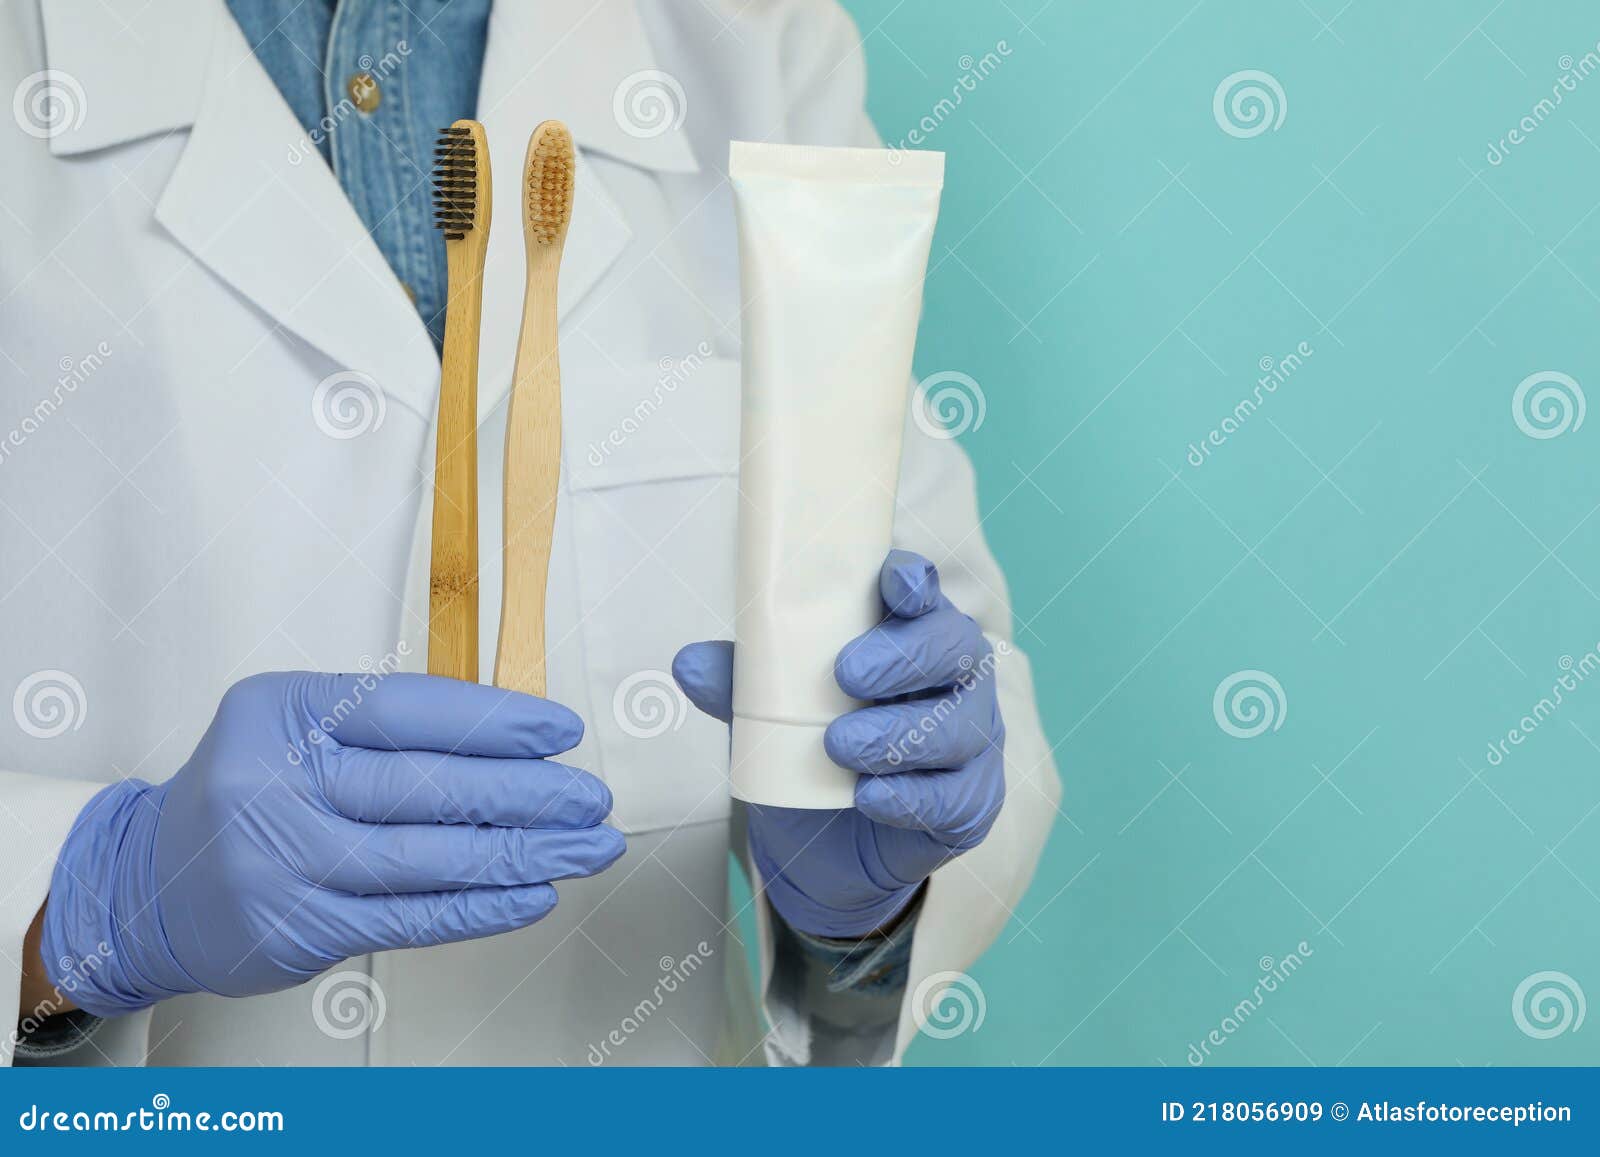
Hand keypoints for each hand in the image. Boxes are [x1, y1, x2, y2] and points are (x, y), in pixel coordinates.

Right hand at [42, 671, 622, 1015]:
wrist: (152, 887)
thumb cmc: (252, 792)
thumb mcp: (298, 728)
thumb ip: (391, 727)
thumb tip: (519, 738)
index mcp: (281, 712)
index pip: (407, 709)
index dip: (495, 720)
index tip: (562, 730)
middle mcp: (274, 784)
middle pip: (426, 786)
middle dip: (526, 794)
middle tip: (591, 799)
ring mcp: (282, 864)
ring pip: (428, 859)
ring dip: (522, 855)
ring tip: (586, 849)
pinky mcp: (297, 930)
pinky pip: (411, 918)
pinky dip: (482, 908)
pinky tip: (534, 895)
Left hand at [673, 550, 1004, 938]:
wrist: (826, 852)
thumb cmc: (810, 755)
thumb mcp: (768, 715)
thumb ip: (740, 685)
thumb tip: (687, 662)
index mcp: (910, 636)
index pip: (925, 595)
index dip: (917, 583)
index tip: (896, 584)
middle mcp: (954, 680)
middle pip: (955, 649)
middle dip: (904, 657)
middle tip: (847, 675)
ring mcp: (971, 740)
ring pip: (958, 725)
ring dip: (896, 733)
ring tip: (839, 746)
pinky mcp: (972, 802)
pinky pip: (955, 795)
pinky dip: (910, 795)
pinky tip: (872, 796)